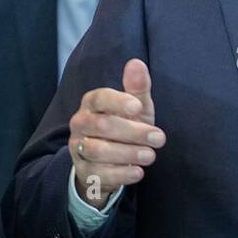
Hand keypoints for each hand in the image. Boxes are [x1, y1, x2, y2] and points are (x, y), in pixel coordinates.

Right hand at [68, 58, 164, 209]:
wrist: (108, 161)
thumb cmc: (124, 127)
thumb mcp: (135, 108)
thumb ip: (137, 88)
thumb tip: (137, 63)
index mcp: (92, 103)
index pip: (100, 98)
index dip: (118, 102)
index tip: (138, 107)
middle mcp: (80, 123)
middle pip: (102, 126)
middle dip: (133, 132)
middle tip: (158, 138)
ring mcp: (78, 148)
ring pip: (98, 151)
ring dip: (127, 154)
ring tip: (150, 156)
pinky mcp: (83, 171)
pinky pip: (98, 173)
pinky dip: (120, 174)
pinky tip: (138, 172)